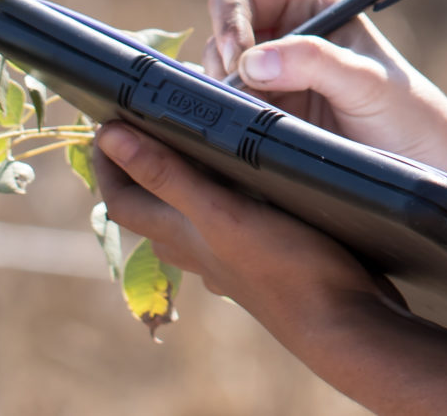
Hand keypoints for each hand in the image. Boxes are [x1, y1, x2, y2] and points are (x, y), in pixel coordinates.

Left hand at [90, 124, 387, 338]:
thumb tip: (111, 138)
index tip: (106, 123)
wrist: (340, 322)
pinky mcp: (261, 260)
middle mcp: (198, 250)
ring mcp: (229, 260)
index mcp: (181, 235)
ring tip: (196, 151)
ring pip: (189, 224)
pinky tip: (250, 189)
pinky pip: (226, 230)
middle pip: (150, 213)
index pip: (122, 200)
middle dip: (139, 172)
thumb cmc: (285, 266)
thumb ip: (168, 176)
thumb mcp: (221, 212)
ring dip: (181, 189)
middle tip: (145, 129)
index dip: (108, 163)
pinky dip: (222, 203)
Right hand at [200, 0, 446, 167]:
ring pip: (216, 76)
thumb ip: (314, 62)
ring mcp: (273, 80)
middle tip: (244, 98)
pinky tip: (246, 134)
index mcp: (311, 7)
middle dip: (223, 65)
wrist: (425, 166)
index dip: (229, 23)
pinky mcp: (268, 118)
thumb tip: (251, 61)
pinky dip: (226, 119)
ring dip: (223, 96)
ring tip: (258, 119)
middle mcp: (287, 37)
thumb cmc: (408, 114)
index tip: (238, 61)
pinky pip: (227, 111)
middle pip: (220, 36)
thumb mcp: (366, 82)